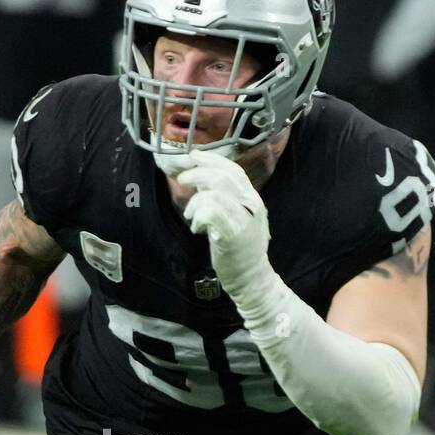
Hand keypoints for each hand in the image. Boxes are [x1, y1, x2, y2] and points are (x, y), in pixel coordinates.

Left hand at [176, 150, 270, 302]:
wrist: (252, 278)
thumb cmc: (239, 249)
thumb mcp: (235, 217)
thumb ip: (221, 198)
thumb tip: (201, 180)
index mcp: (252, 198)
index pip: (233, 170)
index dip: (211, 160)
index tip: (193, 156)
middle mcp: (251, 204)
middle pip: (222, 177)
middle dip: (197, 174)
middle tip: (182, 179)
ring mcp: (244, 219)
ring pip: (214, 193)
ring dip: (196, 201)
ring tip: (190, 215)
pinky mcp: (233, 234)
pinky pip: (211, 212)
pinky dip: (199, 216)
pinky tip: (197, 228)